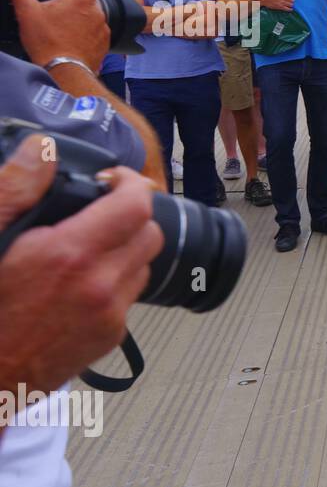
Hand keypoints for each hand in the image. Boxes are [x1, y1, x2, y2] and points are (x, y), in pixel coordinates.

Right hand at [0, 0, 109, 70]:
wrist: (64, 72)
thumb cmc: (47, 42)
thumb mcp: (27, 12)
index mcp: (82, 1)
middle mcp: (97, 14)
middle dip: (75, 1)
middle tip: (59, 9)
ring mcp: (103, 30)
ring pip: (94, 17)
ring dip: (81, 18)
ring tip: (63, 27)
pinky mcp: (104, 45)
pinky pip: (97, 34)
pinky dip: (86, 34)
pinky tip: (70, 40)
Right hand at [0, 137, 162, 393]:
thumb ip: (16, 190)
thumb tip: (43, 149)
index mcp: (69, 255)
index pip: (137, 204)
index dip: (129, 183)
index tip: (109, 180)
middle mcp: (100, 285)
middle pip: (150, 231)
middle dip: (129, 214)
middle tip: (96, 211)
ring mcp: (110, 315)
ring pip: (144, 263)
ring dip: (124, 248)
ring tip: (84, 247)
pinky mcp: (110, 336)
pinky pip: (130, 295)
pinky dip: (114, 280)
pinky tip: (78, 283)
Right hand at [256, 0, 294, 11]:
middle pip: (292, 0)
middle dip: (292, 0)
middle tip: (291, 0)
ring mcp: (282, 3)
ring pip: (291, 4)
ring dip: (291, 4)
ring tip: (291, 4)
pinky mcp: (280, 7)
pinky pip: (287, 9)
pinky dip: (290, 9)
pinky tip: (290, 9)